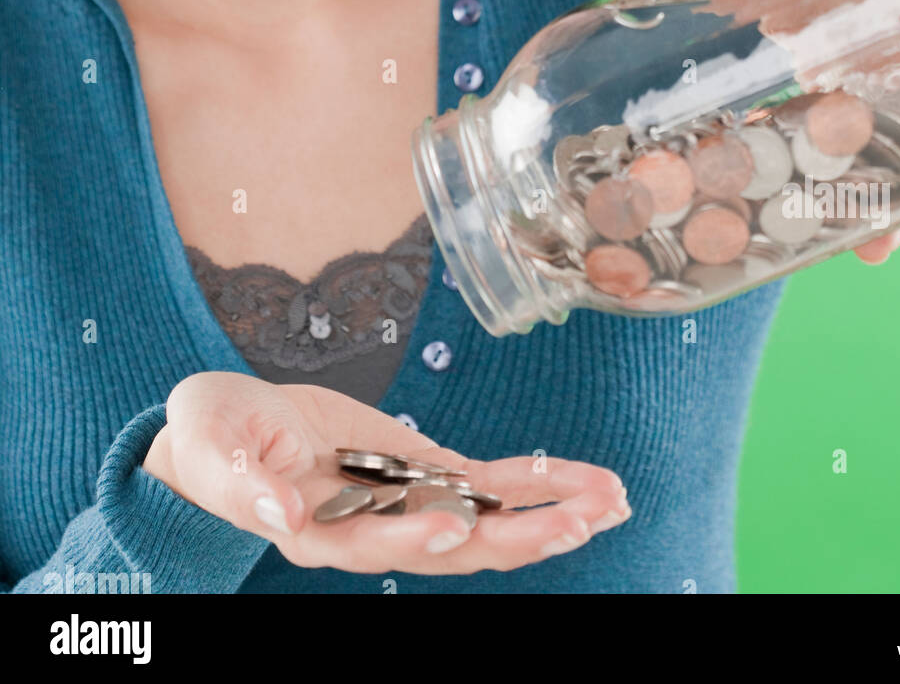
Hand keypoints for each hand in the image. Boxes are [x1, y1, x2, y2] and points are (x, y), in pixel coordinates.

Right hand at [143, 372, 629, 572]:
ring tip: (610, 502)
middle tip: (580, 523)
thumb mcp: (212, 449)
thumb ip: (245, 483)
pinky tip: (586, 482)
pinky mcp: (423, 471)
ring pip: (487, 520)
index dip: (410, 538)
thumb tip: (282, 516)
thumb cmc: (212, 441)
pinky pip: (489, 483)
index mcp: (317, 531)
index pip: (372, 543)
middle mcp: (374, 527)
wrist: (229, 431)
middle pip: (454, 545)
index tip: (453, 528)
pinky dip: (538, 481)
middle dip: (518, 536)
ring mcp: (405, 501)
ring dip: (549, 513)